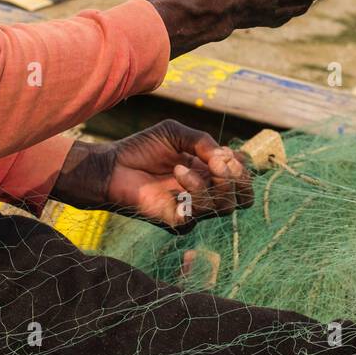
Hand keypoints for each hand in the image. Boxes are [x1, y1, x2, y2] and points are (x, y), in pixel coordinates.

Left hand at [50, 121, 252, 231]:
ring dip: (212, 181)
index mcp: (208, 173)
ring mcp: (193, 209)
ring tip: (183, 165)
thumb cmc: (141, 148)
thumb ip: (203, 142)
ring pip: (225, 206)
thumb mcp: (176, 134)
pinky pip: (200, 212)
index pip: (242, 180)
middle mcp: (205, 193)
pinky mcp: (178, 220)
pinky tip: (178, 172)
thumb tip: (226, 158)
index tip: (225, 152)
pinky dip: (195, 189)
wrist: (112, 165)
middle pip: (242, 198)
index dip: (242, 167)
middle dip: (239, 179)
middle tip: (221, 165)